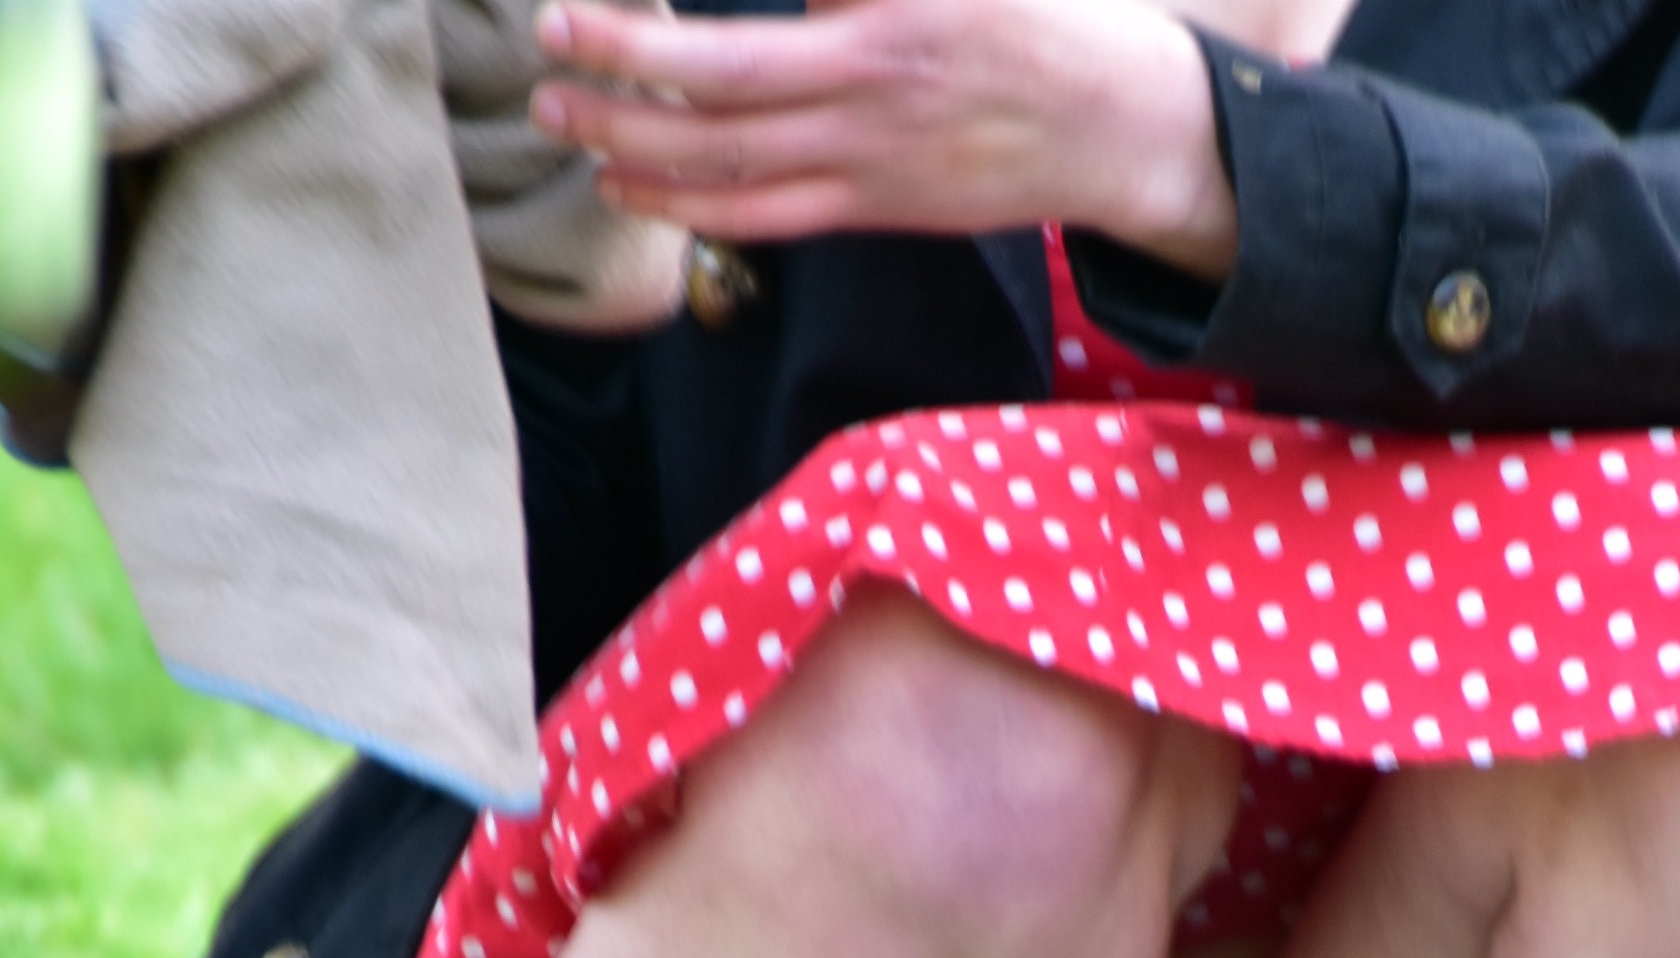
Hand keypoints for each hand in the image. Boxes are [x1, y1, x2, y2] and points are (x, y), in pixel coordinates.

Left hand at [532, 0, 1239, 274]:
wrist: (1128, 128)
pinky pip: (762, 214)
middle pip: (723, 76)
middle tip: (551, 35)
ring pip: (728, 158)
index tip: (597, 3)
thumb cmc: (1045, 20)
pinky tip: (624, 182)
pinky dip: (684, 203)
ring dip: (631, 139)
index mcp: (897, 8)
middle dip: (624, 57)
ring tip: (559, 114)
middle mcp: (877, 82)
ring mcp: (874, 156)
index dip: (675, 19)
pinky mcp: (876, 207)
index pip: (771, 8)